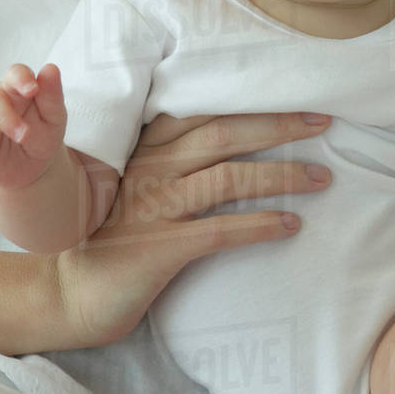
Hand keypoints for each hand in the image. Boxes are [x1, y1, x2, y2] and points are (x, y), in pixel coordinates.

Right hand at [0, 63, 65, 188]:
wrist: (35, 167)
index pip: (14, 74)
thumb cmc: (43, 132)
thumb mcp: (54, 117)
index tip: (33, 89)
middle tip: (24, 135)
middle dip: (7, 117)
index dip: (21, 78)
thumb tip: (50, 68)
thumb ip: (52, 95)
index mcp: (16, 90)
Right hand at [55, 110, 332, 346]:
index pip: (208, 111)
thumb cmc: (114, 236)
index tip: (299, 99)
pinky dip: (261, 225)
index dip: (256, 103)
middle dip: (279, 125)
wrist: (70, 294)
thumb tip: (240, 139)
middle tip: (324, 121)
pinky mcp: (159, 247)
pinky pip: (220, 230)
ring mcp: (153, 206)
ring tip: (322, 178)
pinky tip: (292, 225)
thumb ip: (178, 159)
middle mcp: (151, 167)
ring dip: (282, 175)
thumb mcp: (142, 184)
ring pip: (229, 177)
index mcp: (148, 146)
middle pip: (225, 133)